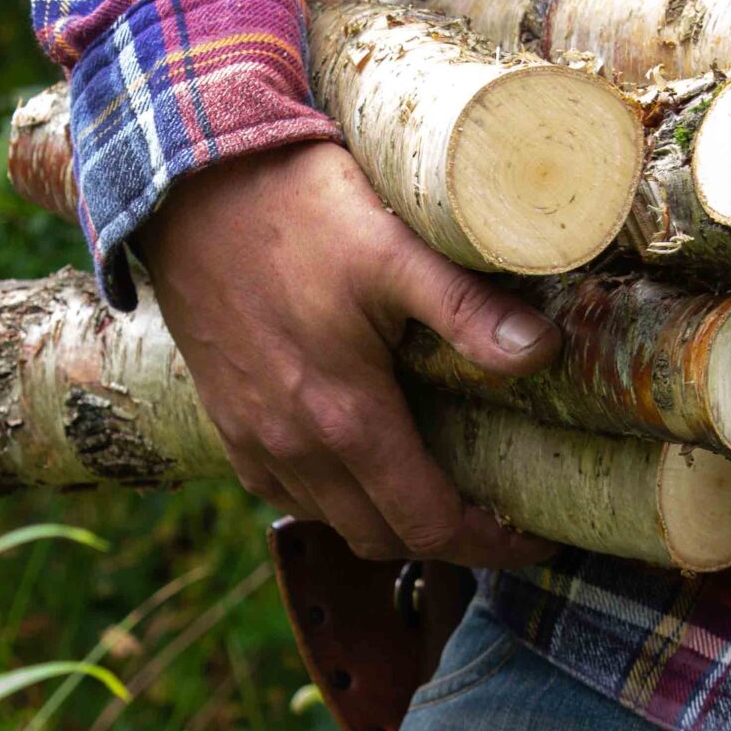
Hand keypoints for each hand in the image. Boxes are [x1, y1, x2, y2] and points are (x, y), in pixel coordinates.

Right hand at [136, 139, 561, 565]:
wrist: (187, 187)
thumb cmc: (295, 210)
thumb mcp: (394, 249)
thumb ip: (468, 310)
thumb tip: (544, 352)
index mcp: (347, 419)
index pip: (431, 525)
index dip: (493, 544)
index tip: (536, 538)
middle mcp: (296, 447)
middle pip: (385, 538)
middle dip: (448, 540)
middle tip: (498, 514)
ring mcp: (254, 439)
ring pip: (334, 521)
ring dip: (389, 520)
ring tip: (436, 488)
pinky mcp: (226, 422)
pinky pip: (285, 493)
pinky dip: (332, 500)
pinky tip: (360, 462)